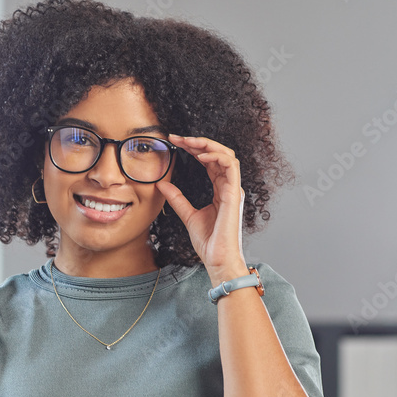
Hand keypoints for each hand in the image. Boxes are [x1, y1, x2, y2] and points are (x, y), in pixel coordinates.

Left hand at [156, 135, 247, 283]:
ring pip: (227, 155)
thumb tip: (162, 184)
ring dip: (207, 145)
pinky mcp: (233, 194)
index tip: (175, 143)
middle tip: (177, 138)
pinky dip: (216, 157)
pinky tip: (199, 156)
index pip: (210, 161)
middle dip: (198, 142)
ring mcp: (233, 189)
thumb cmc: (208, 241)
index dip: (194, 149)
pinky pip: (230, 166)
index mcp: (220, 189)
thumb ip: (177, 199)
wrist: (217, 259)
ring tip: (188, 142)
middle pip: (219, 153)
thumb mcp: (187, 215)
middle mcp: (229, 186)